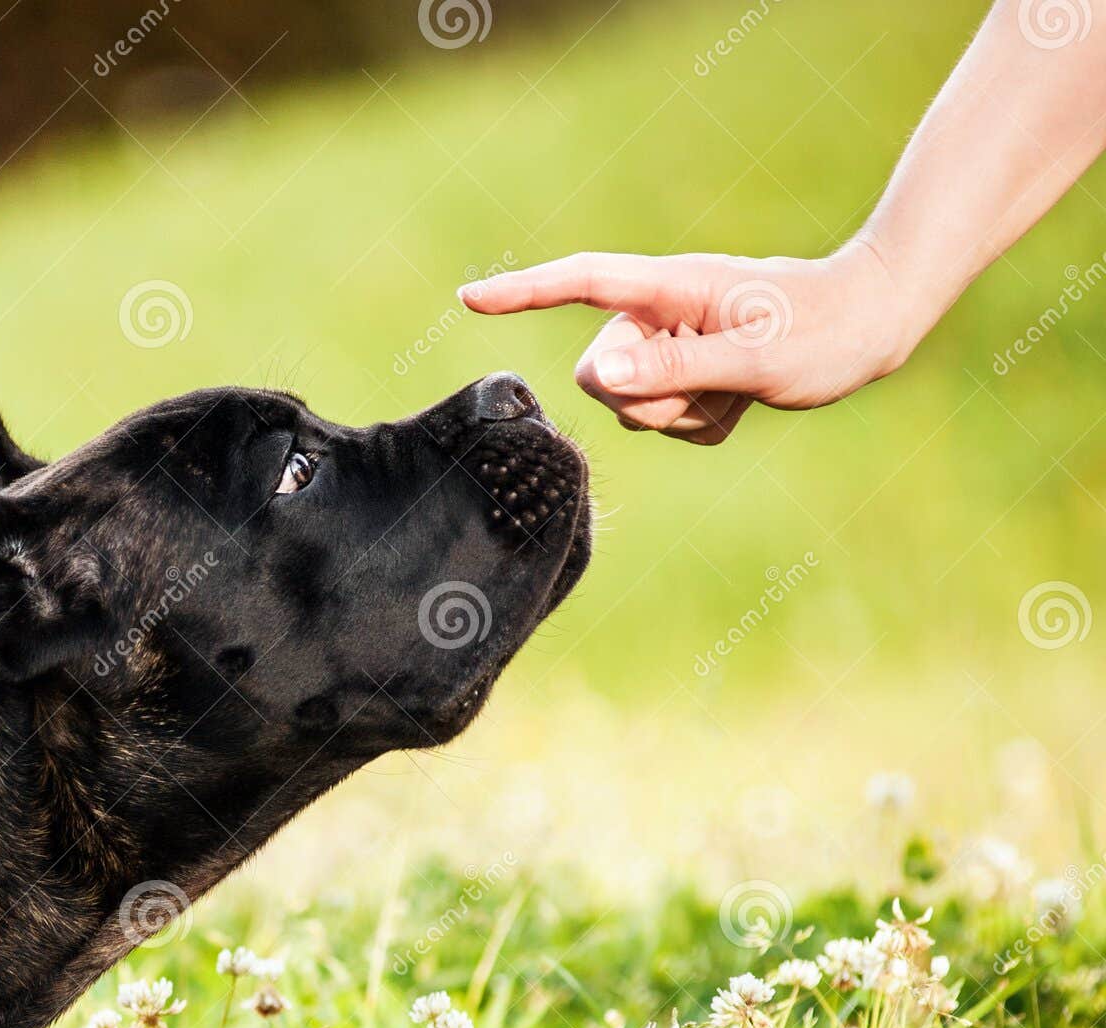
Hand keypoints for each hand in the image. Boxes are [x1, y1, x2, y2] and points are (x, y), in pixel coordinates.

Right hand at [459, 239, 921, 443]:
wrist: (875, 324)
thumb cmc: (825, 329)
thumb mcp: (752, 358)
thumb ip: (672, 367)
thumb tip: (596, 374)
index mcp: (669, 288)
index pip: (580, 284)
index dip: (523, 292)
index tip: (469, 297)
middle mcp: (661, 314)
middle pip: (601, 374)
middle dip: (645, 400)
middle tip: (710, 390)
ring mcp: (674, 346)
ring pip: (633, 407)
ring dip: (681, 416)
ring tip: (737, 392)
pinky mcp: (691, 376)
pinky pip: (667, 424)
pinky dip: (701, 426)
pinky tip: (742, 403)